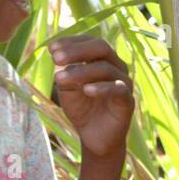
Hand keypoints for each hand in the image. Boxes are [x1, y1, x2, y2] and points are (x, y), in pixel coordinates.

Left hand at [50, 36, 134, 160]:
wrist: (95, 137)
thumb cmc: (82, 109)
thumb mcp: (68, 89)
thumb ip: (66, 74)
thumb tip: (61, 61)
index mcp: (101, 59)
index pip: (89, 41)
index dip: (70, 42)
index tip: (50, 49)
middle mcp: (115, 67)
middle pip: (102, 47)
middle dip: (77, 50)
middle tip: (55, 58)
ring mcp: (124, 83)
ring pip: (106, 68)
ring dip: (81, 71)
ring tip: (59, 79)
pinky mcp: (127, 101)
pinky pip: (118, 89)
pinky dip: (101, 88)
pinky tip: (85, 90)